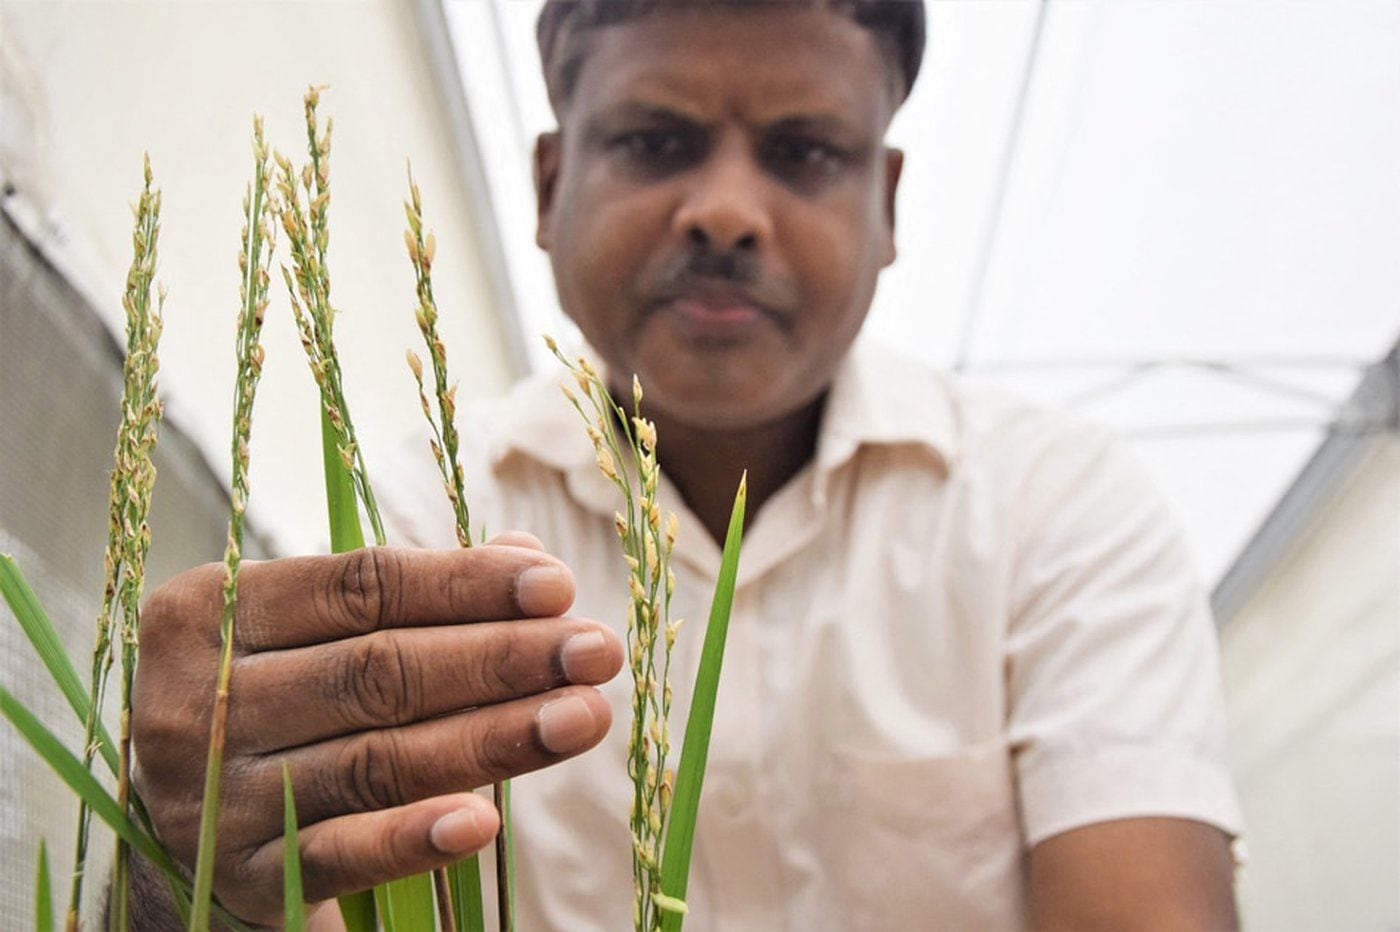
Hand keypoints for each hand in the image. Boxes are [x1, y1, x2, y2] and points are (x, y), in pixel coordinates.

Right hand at [132, 533, 621, 922]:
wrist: (191, 821)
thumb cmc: (279, 699)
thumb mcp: (320, 632)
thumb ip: (417, 593)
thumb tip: (528, 556)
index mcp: (210, 612)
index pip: (360, 587)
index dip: (465, 584)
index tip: (557, 586)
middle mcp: (197, 700)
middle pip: (376, 672)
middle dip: (500, 659)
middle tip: (597, 652)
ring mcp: (213, 796)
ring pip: (374, 761)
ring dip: (492, 739)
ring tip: (583, 717)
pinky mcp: (241, 877)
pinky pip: (339, 855)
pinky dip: (413, 838)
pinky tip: (484, 821)